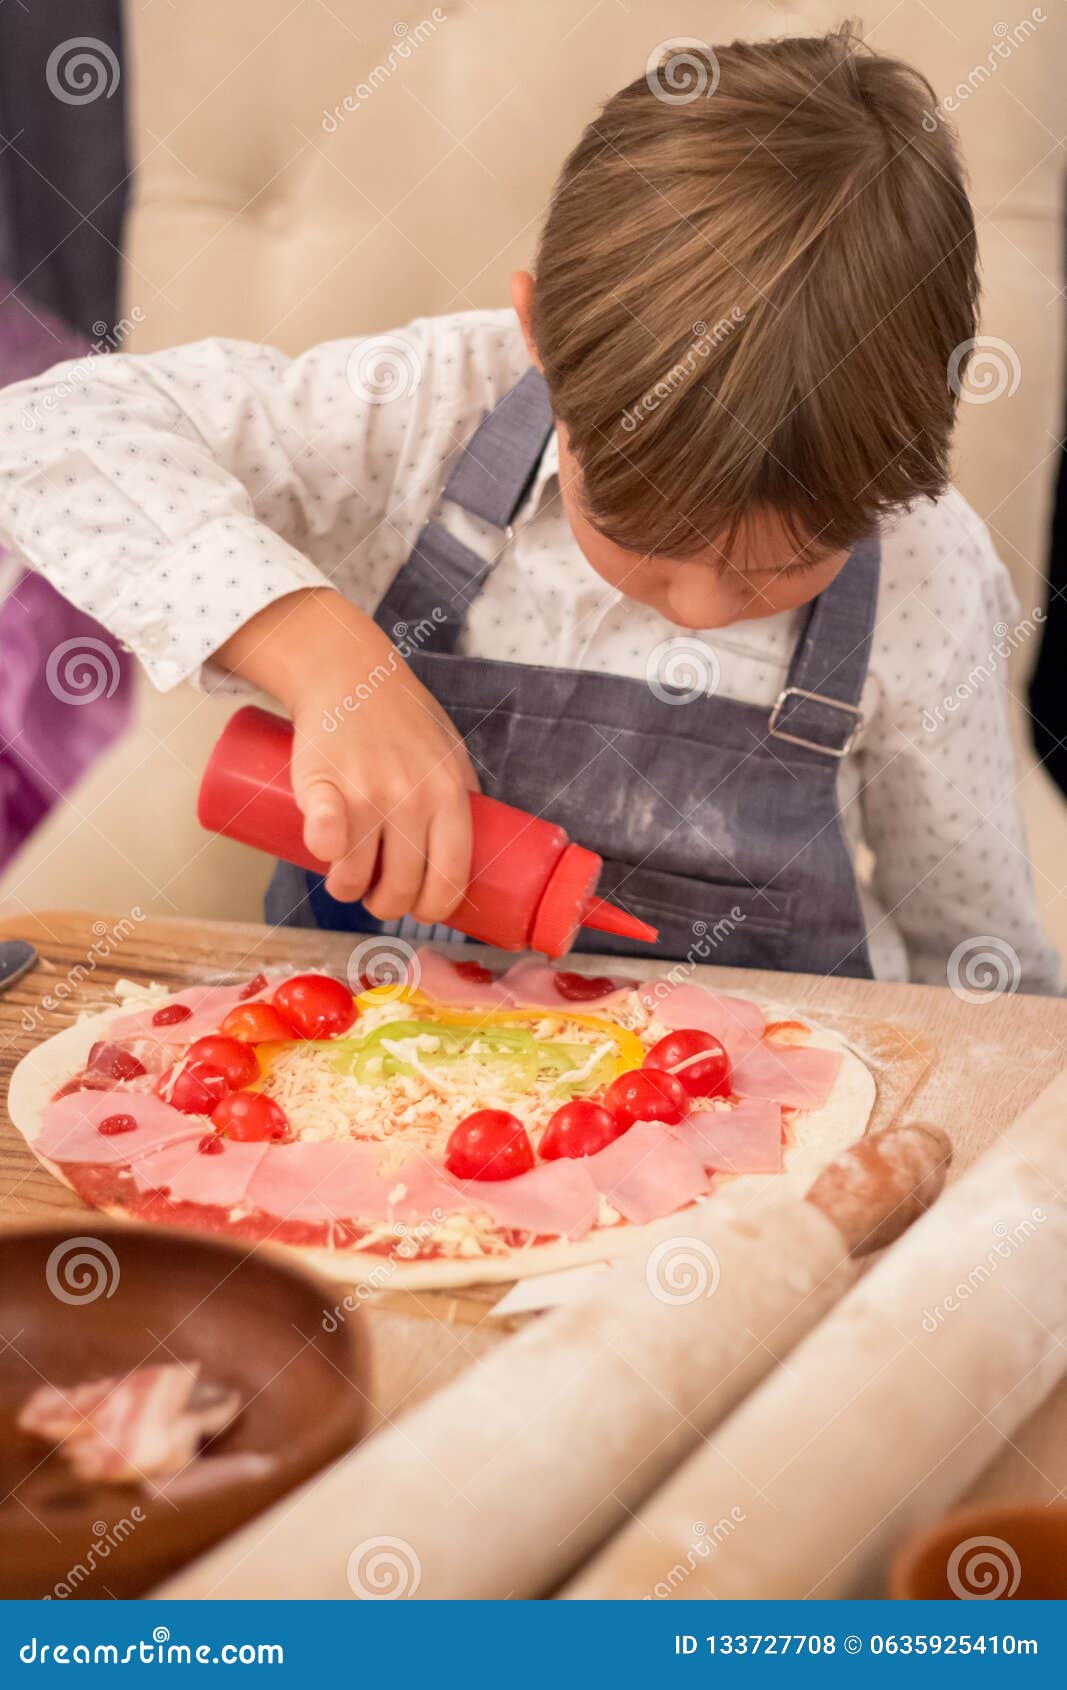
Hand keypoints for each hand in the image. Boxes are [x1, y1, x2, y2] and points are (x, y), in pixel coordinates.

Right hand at [214, 589, 478, 921]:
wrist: (351, 674)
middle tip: (377, 896)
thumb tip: (474, 851)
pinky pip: (325, 835)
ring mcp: (366, 792)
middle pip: (402, 885)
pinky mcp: (323, 783)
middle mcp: (411, 798)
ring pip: (355, 875)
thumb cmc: (403, 718)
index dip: (436, 908)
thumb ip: (461, 797)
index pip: (451, 875)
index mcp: (449, 795)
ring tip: (346, 880)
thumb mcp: (450, 753)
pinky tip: (324, 855)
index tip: (423, 911)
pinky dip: (324, 852)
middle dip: (388, 906)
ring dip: (347, 890)